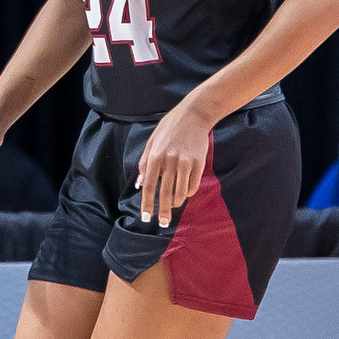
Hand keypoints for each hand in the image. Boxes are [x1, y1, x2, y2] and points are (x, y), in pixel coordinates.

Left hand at [135, 102, 214, 225]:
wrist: (194, 116)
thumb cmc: (169, 129)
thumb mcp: (152, 142)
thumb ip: (144, 163)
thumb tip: (140, 183)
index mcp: (156, 156)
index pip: (149, 186)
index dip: (147, 203)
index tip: (146, 217)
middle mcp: (170, 161)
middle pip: (165, 192)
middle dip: (163, 211)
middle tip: (163, 223)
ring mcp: (185, 162)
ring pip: (180, 191)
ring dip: (176, 202)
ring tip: (173, 205)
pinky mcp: (199, 163)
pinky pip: (193, 185)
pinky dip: (188, 193)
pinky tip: (185, 193)